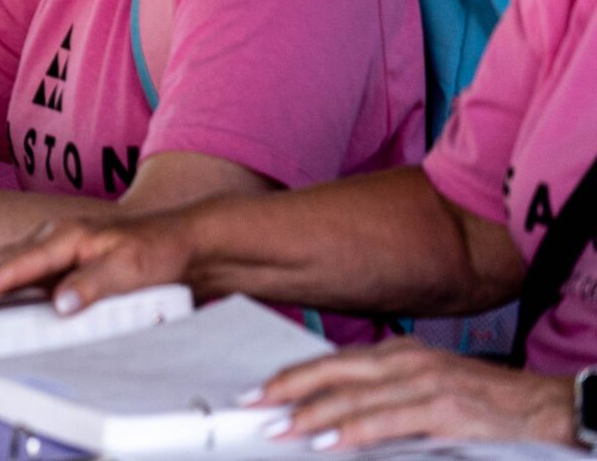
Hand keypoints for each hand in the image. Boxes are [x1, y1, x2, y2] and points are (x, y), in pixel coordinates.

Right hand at [0, 213, 194, 317]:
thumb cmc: (158, 250)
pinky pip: (9, 267)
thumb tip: (59, 304)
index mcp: (62, 238)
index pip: (10, 268)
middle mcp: (49, 237)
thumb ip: (93, 285)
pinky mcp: (56, 257)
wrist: (182, 238)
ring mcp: (51, 245)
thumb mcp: (131, 269)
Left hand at [256, 339, 579, 449]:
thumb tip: (338, 413)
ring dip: (311, 414)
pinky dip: (354, 431)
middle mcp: (405, 361)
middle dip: (288, 388)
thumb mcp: (427, 386)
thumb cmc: (483, 401)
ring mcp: (423, 383)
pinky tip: (328, 441)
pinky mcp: (442, 409)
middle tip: (252, 405)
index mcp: (398, 353)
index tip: (260, 391)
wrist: (542, 405)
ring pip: (353, 397)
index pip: (334, 363)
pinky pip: (387, 421)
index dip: (293, 377)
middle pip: (333, 372)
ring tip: (279, 427)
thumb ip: (385, 394)